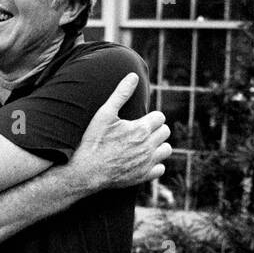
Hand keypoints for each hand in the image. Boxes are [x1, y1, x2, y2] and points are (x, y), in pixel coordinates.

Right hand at [70, 73, 170, 191]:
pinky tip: (142, 160)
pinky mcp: (144, 176)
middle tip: (139, 132)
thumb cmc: (94, 141)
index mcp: (141, 129)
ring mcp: (147, 163)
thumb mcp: (105, 114)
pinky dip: (154, 164)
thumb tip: (134, 75)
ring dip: (158, 146)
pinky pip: (160, 168)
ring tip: (143, 145)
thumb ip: (121, 93)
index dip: (150, 117)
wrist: (86, 171)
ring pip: (166, 150)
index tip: (140, 121)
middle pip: (165, 132)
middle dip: (155, 130)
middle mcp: (148, 146)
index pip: (160, 117)